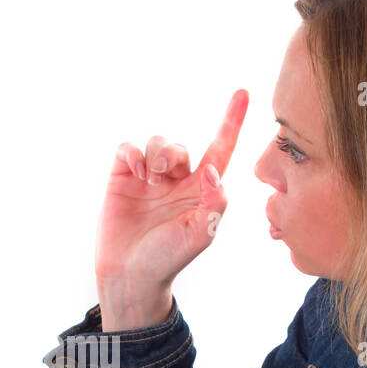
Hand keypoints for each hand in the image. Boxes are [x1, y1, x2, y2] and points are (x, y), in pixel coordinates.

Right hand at [95, 89, 247, 329]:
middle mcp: (176, 181)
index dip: (232, 122)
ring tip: (149, 178)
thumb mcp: (201, 234)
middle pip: (180, 147)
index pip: (220, 149)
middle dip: (172, 154)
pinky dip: (132, 153)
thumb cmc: (168, 259)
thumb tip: (212, 169)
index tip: (244, 93)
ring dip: (155, 154)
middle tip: (162, 176)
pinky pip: (128, 148)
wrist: (131, 274)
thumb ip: (215, 201)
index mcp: (200, 191)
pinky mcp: (122, 178)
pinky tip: (134, 171)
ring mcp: (147, 179)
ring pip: (157, 143)